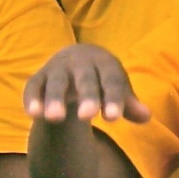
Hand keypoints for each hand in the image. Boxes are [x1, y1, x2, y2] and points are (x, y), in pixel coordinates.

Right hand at [24, 44, 150, 123]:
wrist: (77, 58)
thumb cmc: (104, 79)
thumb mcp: (117, 89)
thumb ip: (129, 104)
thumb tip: (146, 116)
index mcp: (105, 64)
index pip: (112, 81)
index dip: (113, 99)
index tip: (113, 118)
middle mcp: (81, 63)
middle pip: (85, 80)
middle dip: (87, 96)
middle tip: (88, 116)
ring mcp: (58, 69)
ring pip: (56, 83)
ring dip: (55, 98)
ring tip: (55, 118)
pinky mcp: (38, 78)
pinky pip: (33, 87)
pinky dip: (32, 99)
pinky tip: (33, 114)